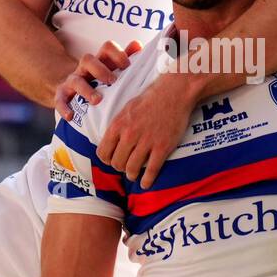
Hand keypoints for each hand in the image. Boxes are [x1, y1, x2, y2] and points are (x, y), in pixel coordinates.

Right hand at [53, 40, 143, 120]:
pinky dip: (64, 107)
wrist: (73, 89)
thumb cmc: (100, 80)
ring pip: (75, 80)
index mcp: (100, 60)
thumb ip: (125, 58)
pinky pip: (60, 99)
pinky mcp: (62, 94)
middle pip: (88, 59)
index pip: (107, 48)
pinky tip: (70, 116)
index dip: (117, 54)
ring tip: (97, 100)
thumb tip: (138, 45)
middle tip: (113, 81)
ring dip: (86, 90)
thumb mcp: (113, 69)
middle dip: (101, 70)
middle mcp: (85, 68)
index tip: (127, 65)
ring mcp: (72, 80)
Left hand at [99, 72, 200, 188]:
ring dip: (132, 175)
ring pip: (131, 169)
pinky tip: (145, 184)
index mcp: (118, 125)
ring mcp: (146, 142)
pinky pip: (151, 170)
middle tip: (125, 166)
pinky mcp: (162, 147)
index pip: (103, 152)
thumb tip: (111, 141)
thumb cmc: (150, 99)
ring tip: (134, 174)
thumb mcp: (126, 109)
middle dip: (120, 167)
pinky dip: (147, 180)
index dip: (106, 159)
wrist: (174, 93)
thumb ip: (118, 126)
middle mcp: (129, 135)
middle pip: (116, 163)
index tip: (112, 160)